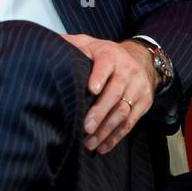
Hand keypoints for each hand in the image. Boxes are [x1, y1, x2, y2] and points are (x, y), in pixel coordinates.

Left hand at [59, 34, 155, 154]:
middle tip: (85, 127)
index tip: (91, 89)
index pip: (105, 65)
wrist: (141, 58)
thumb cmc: (105, 54)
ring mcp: (138, 88)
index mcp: (110, 55)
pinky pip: (130, 123)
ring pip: (123, 111)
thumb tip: (47, 47)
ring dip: (106, 129)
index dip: (99, 76)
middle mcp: (127, 72)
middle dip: (100, 112)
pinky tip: (102, 147)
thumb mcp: (89, 43)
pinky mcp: (144, 103)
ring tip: (89, 142)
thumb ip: (71, 45)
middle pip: (115, 93)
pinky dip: (116, 137)